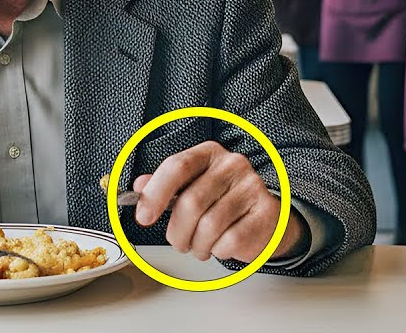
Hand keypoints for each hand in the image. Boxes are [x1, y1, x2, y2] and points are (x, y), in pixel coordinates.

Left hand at [133, 141, 306, 261]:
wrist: (264, 217)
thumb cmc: (223, 202)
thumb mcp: (193, 187)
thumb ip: (166, 186)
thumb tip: (139, 187)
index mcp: (209, 154)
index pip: (177, 166)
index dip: (156, 193)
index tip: (143, 217)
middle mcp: (232, 165)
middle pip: (191, 202)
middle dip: (177, 232)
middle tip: (178, 242)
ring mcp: (252, 187)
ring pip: (209, 226)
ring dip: (198, 245)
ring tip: (200, 246)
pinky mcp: (266, 213)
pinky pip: (230, 241)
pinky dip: (218, 251)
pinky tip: (221, 245)